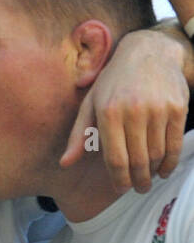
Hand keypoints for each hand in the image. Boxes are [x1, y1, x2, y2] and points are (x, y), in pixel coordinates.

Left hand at [61, 27, 189, 192]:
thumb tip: (64, 163)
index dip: (118, 179)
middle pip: (138, 161)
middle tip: (137, 188)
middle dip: (137, 181)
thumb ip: (78, 135)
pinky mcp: (178, 108)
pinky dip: (170, 162)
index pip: (115, 158)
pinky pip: (175, 144)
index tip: (120, 189)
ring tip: (148, 177)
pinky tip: (164, 168)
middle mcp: (134, 111)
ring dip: (153, 172)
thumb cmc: (114, 81)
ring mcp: (158, 109)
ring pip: (157, 155)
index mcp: (108, 112)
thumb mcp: (90, 103)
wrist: (149, 53)